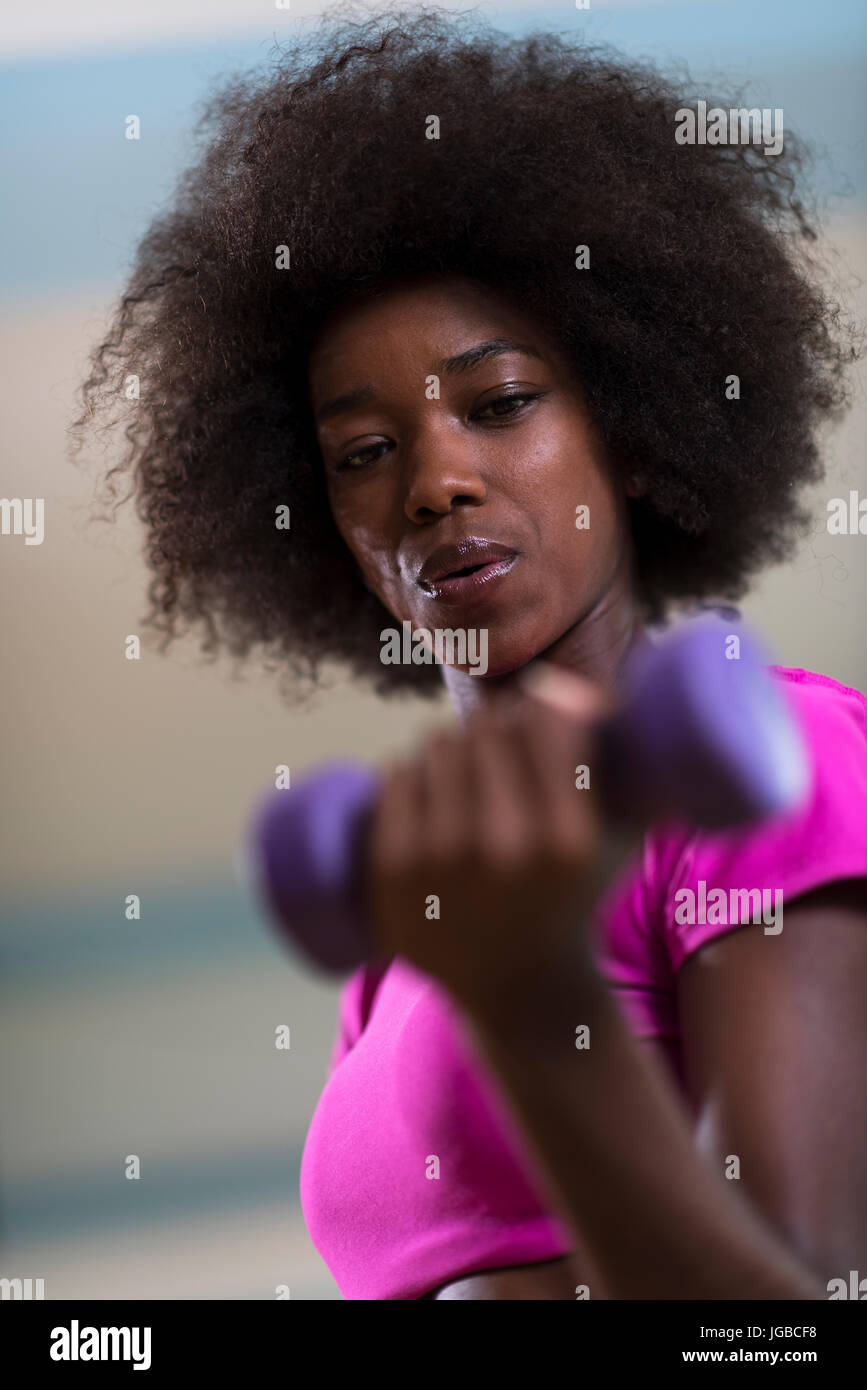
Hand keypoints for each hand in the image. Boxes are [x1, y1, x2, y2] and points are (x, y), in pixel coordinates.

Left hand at [362, 667, 630, 1020]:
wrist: (518, 987)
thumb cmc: (575, 896)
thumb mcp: (613, 837)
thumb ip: (611, 767)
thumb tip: (578, 692)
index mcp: (567, 840)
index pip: (542, 723)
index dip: (541, 707)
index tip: (541, 719)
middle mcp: (503, 848)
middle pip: (486, 729)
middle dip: (496, 726)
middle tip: (501, 747)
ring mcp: (441, 859)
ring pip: (437, 744)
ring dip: (453, 744)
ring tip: (467, 769)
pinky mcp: (393, 867)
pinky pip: (397, 774)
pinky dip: (413, 770)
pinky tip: (430, 788)